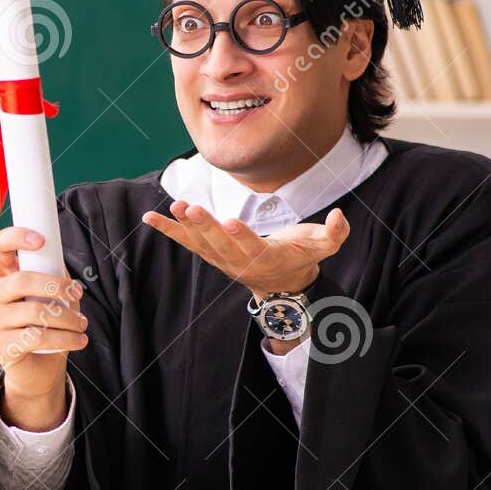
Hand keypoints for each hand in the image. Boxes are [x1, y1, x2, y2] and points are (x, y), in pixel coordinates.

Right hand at [0, 226, 86, 430]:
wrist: (38, 368)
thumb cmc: (46, 326)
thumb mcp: (52, 296)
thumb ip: (54, 275)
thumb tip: (61, 261)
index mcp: (3, 277)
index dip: (16, 238)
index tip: (41, 241)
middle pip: (21, 280)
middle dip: (57, 286)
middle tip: (78, 294)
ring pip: (34, 312)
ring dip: (67, 318)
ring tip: (83, 324)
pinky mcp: (0, 346)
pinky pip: (36, 338)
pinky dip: (64, 339)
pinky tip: (78, 341)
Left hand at [141, 201, 350, 298]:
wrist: (280, 282)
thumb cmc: (302, 257)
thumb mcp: (324, 247)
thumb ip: (335, 233)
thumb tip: (341, 216)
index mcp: (267, 258)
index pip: (253, 247)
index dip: (241, 236)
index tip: (230, 221)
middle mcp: (240, 261)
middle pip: (220, 245)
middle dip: (205, 227)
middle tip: (192, 209)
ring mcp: (221, 259)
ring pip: (201, 243)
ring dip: (185, 226)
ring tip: (175, 207)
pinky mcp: (209, 253)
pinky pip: (186, 242)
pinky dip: (168, 230)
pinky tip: (150, 218)